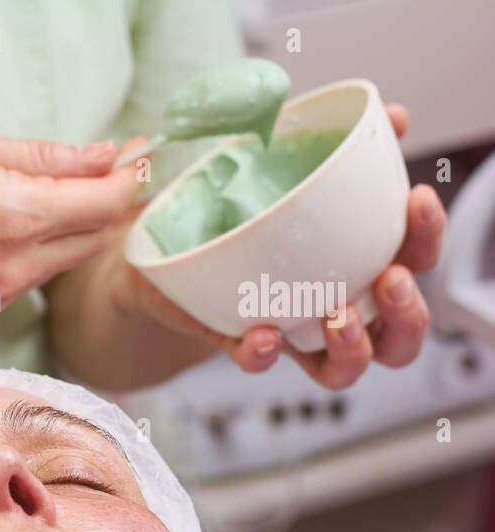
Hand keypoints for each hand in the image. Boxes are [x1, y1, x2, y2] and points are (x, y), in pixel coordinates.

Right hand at [0, 127, 143, 321]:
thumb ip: (40, 157)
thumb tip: (100, 158)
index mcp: (14, 217)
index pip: (105, 203)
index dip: (131, 177)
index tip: (139, 154)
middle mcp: (14, 267)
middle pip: (95, 237)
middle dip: (110, 202)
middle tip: (111, 167)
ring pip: (65, 259)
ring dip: (76, 226)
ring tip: (63, 189)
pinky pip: (30, 277)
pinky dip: (40, 249)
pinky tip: (20, 223)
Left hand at [117, 105, 445, 388]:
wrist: (153, 234)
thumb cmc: (230, 200)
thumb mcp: (281, 158)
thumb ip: (338, 139)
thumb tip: (393, 116)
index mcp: (353, 255)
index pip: (411, 255)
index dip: (426, 234)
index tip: (416, 198)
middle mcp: (330, 301)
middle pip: (396, 333)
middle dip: (408, 312)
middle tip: (390, 277)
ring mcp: (287, 327)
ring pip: (343, 367)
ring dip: (355, 348)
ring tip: (339, 315)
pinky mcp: (234, 338)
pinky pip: (258, 361)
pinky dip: (265, 354)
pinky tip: (267, 335)